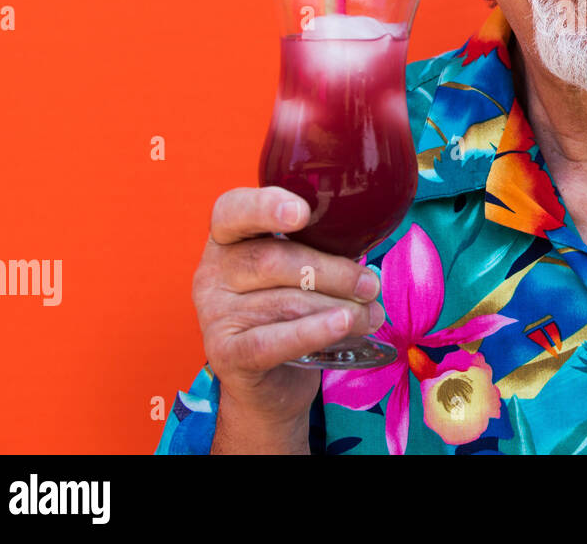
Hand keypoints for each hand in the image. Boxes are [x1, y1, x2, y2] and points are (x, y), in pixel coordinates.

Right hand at [193, 186, 384, 452]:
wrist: (272, 380)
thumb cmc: (292, 308)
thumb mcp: (300, 267)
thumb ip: (319, 244)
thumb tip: (369, 232)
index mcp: (228, 238)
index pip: (233, 211)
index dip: (266, 207)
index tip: (303, 212)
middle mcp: (214, 272)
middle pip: (272, 261)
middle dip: (333, 272)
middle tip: (370, 286)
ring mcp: (215, 314)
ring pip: (285, 303)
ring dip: (340, 308)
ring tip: (372, 314)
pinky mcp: (226, 353)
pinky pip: (272, 342)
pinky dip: (312, 332)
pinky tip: (342, 324)